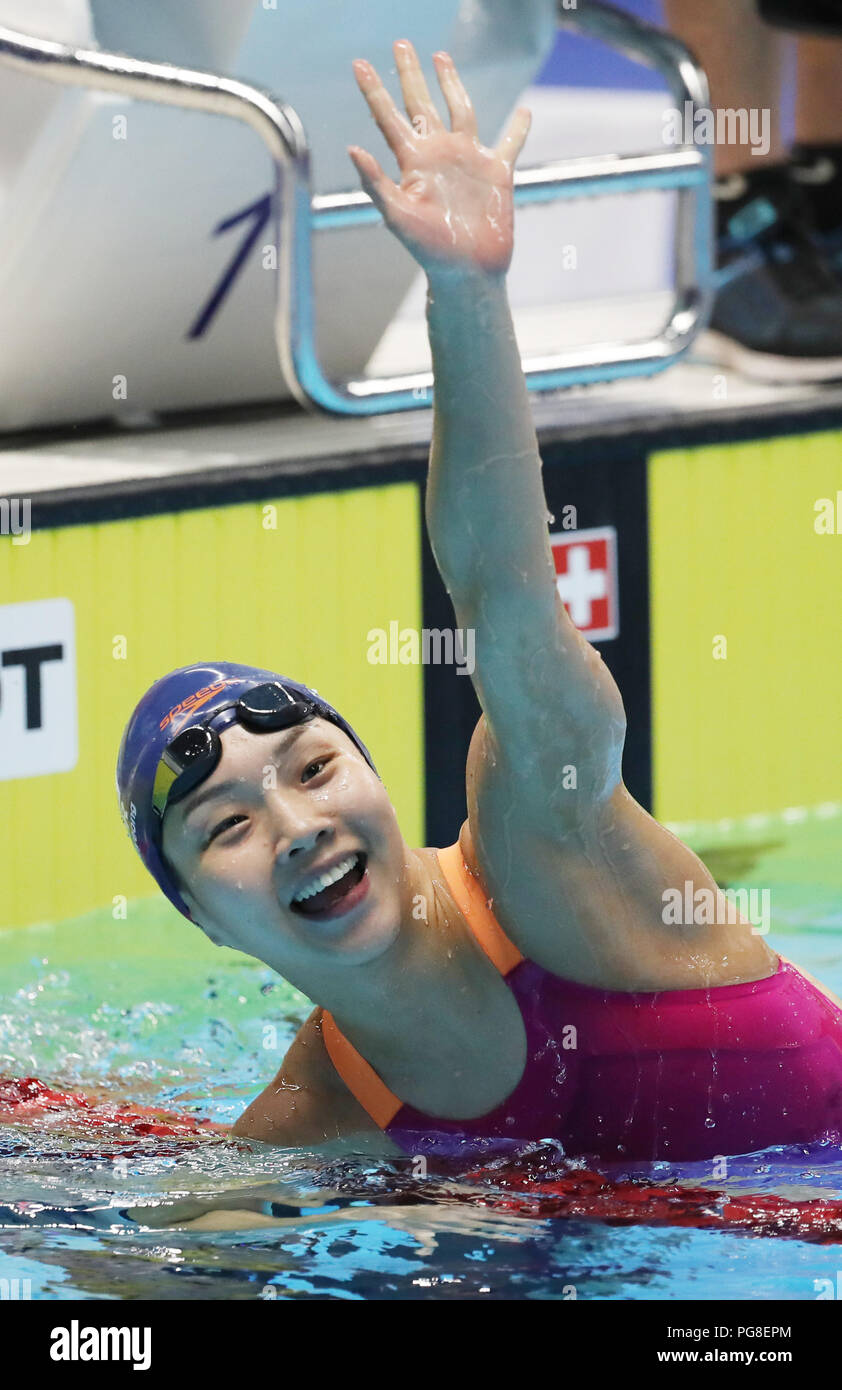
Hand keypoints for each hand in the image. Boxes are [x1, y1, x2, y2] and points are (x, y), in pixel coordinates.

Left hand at [348, 38, 530, 278]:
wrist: (467, 273)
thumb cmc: (430, 250)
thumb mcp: (398, 215)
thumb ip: (375, 182)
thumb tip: (352, 148)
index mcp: (414, 162)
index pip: (390, 118)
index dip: (374, 91)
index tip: (358, 64)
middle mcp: (439, 155)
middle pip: (422, 104)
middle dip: (410, 75)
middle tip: (400, 43)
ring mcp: (469, 161)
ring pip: (460, 111)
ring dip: (451, 84)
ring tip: (441, 58)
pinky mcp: (498, 174)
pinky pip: (511, 144)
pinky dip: (519, 128)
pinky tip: (525, 111)